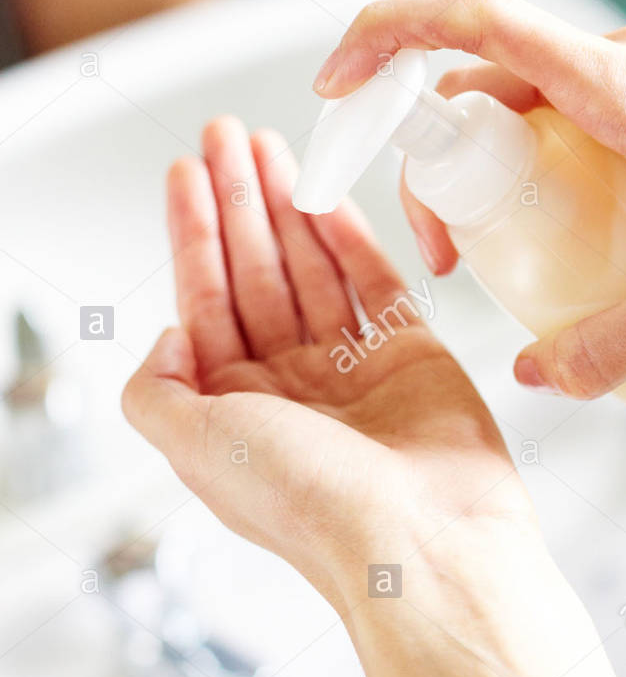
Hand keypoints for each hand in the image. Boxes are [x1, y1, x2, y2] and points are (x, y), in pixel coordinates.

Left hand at [122, 116, 535, 612]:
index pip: (203, 302)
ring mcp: (353, 371)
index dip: (192, 234)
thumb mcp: (193, 448)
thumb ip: (152, 391)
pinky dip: (350, 238)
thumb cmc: (312, 506)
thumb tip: (167, 334)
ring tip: (271, 147)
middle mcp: (290, 388)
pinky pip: (375, 284)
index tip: (185, 172)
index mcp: (235, 412)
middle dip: (237, 204)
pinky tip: (326, 196)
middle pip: (255, 274)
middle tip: (226, 135)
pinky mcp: (413, 358)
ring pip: (312, 270)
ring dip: (288, 208)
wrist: (422, 542)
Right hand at [313, 0, 625, 397]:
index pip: (472, 21)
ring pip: (522, 108)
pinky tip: (552, 243)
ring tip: (488, 264)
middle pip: (482, 85)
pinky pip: (566, 123)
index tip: (334, 85)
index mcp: (620, 86)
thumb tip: (532, 375)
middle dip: (435, 164)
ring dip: (483, 175)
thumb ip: (612, 349)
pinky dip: (530, 171)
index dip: (385, 38)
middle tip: (443, 259)